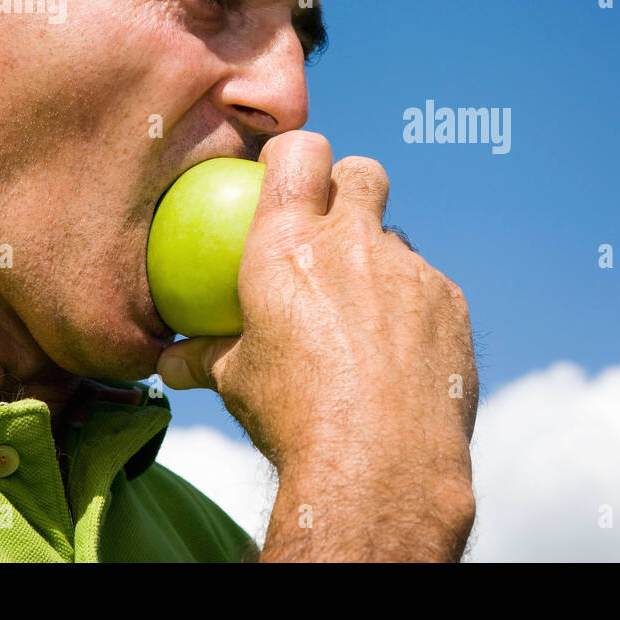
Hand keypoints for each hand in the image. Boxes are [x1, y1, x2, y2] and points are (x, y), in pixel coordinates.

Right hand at [156, 131, 478, 559]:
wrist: (380, 467)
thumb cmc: (296, 421)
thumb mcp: (238, 384)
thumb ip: (207, 356)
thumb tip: (168, 361)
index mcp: (288, 247)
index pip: (301, 153)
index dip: (298, 156)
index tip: (292, 176)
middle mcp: (353, 243)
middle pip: (363, 173)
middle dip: (351, 187)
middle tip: (339, 228)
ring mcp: (409, 269)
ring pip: (397, 241)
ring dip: (381, 264)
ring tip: (368, 321)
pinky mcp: (450, 301)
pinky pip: (429, 288)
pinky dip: (414, 311)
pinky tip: (402, 358)